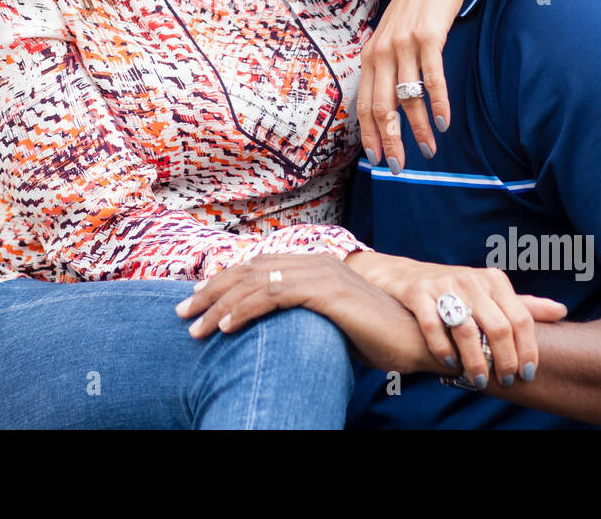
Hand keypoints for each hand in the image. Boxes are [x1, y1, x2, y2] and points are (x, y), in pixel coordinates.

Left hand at [174, 254, 444, 373]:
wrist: (419, 339)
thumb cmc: (378, 336)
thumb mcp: (332, 322)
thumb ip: (304, 315)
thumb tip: (272, 330)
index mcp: (315, 264)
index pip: (258, 267)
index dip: (224, 282)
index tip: (196, 301)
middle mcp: (316, 261)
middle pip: (249, 269)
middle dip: (211, 291)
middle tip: (182, 312)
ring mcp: (323, 274)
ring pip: (256, 282)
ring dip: (220, 305)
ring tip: (195, 327)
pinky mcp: (328, 293)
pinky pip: (275, 296)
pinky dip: (244, 311)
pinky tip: (224, 327)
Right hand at [347, 251, 566, 388]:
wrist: (403, 276)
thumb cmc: (455, 291)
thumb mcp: (489, 294)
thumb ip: (522, 304)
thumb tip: (561, 311)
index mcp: (493, 280)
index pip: (521, 318)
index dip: (528, 349)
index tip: (528, 373)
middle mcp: (471, 279)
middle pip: (497, 326)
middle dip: (503, 361)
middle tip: (503, 381)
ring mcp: (443, 285)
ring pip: (466, 329)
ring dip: (474, 362)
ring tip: (479, 381)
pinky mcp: (417, 292)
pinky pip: (432, 325)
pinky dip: (442, 349)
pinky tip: (448, 365)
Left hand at [358, 0, 477, 172]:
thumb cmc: (419, 5)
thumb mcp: (395, 33)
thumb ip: (390, 62)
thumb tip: (393, 100)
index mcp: (370, 54)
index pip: (364, 104)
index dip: (369, 135)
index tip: (376, 160)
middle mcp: (382, 50)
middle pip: (382, 108)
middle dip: (390, 142)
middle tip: (399, 167)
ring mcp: (404, 43)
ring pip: (407, 98)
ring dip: (417, 129)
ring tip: (429, 150)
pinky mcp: (428, 37)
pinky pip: (431, 79)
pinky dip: (437, 103)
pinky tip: (443, 122)